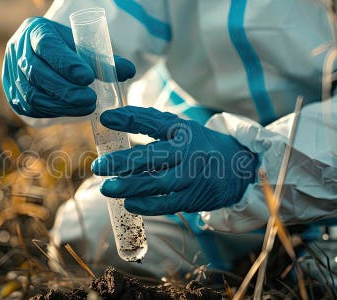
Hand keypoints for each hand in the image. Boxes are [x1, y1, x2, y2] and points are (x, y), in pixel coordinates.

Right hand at [2, 17, 135, 117]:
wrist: (41, 55)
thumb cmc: (66, 49)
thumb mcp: (82, 46)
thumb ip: (103, 58)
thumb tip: (129, 71)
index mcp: (35, 31)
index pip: (47, 46)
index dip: (66, 63)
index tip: (88, 77)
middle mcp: (18, 50)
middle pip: (37, 73)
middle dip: (65, 90)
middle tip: (91, 100)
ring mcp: (11, 73)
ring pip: (31, 94)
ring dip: (61, 105)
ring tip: (86, 108)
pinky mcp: (13, 94)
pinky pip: (29, 107)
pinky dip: (52, 112)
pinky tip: (71, 111)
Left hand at [91, 106, 257, 214]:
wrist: (238, 170)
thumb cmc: (199, 146)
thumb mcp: (182, 129)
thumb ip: (152, 123)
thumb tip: (112, 118)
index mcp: (183, 131)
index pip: (153, 122)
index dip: (128, 119)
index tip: (105, 119)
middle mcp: (188, 153)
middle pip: (152, 156)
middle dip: (122, 161)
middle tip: (98, 166)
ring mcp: (191, 177)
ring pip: (156, 183)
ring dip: (129, 186)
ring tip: (106, 188)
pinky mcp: (193, 198)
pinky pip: (166, 204)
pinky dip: (146, 205)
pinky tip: (128, 202)